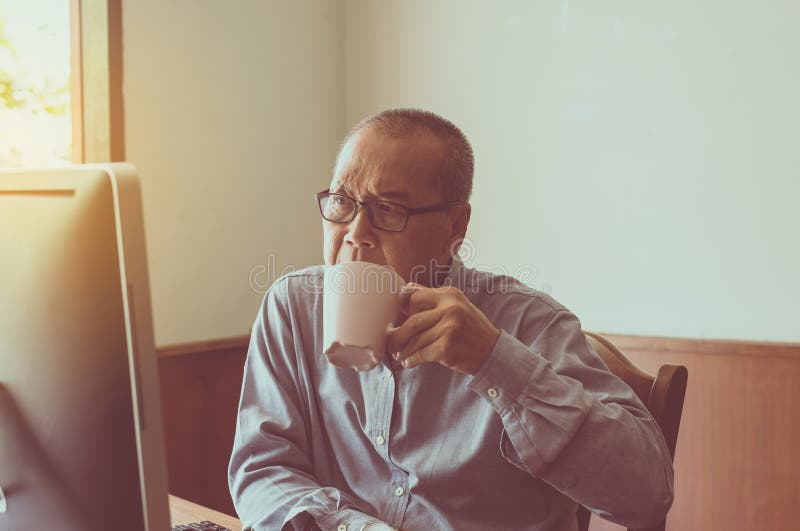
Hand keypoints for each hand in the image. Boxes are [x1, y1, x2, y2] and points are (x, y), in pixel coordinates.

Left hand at [386, 283, 500, 374]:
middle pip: (412, 321)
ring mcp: (449, 328)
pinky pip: (421, 353)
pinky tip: (409, 361)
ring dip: (404, 350)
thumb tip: (408, 287)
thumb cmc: (472, 328)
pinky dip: (412, 359)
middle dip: (398, 335)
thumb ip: (433, 297)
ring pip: (415, 340)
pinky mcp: (447, 347)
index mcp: (450, 295)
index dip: (404, 311)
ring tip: (399, 355)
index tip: (398, 321)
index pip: (416, 299)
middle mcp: (450, 309)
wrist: (493, 351)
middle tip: (391, 342)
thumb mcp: (457, 305)